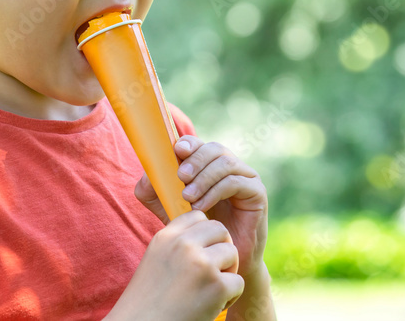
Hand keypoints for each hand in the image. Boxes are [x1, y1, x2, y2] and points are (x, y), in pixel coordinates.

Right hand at [106, 210, 242, 320]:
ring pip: (232, 252)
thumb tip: (203, 232)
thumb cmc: (149, 300)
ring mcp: (201, 263)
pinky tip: (213, 306)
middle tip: (214, 270)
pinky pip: (238, 281)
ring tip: (212, 290)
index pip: (197, 216)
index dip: (205, 234)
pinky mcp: (217, 286)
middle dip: (221, 248)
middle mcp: (183, 245)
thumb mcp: (156, 260)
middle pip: (220, 230)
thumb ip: (176, 244)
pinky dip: (231, 296)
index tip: (202, 252)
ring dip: (228, 272)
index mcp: (166, 237)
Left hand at [135, 136, 268, 278]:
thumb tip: (147, 173)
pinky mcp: (257, 193)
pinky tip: (201, 207)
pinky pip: (236, 182)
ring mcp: (246, 177)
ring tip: (188, 197)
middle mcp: (230, 167)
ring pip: (225, 163)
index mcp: (209, 165)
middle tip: (180, 177)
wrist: (220, 262)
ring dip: (204, 177)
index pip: (200, 144)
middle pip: (214, 148)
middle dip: (195, 160)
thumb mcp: (168, 209)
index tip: (177, 150)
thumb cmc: (196, 232)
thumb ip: (154, 191)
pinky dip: (215, 191)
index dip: (189, 143)